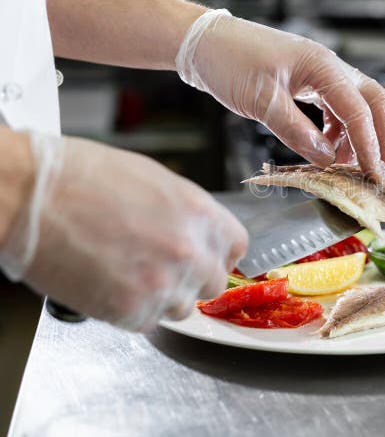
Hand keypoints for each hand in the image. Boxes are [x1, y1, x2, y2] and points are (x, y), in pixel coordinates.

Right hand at [0, 133, 247, 330]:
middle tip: (159, 267)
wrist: (31, 195)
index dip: (218, 252)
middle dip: (190, 277)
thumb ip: (186, 212)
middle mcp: (190, 251)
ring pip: (181, 308)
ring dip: (160, 296)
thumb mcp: (154, 180)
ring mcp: (163, 284)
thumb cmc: (81, 178)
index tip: (206, 255)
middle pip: (213, 283)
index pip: (236, 247)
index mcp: (201, 213)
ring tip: (127, 272)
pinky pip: (145, 323)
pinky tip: (109, 284)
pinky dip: (130, 310)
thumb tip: (196, 231)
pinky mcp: (130, 310)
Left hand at [175, 10, 384, 178]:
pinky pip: (335, 110)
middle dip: (383, 138)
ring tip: (352, 168)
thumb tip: (326, 160)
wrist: (203, 42)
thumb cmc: (228, 60)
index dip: (370, 145)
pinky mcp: (307, 84)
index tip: (375, 174)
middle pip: (373, 103)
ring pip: (356, 107)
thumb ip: (296, 131)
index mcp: (323, 66)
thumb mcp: (261, 100)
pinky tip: (328, 151)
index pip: (358, 110)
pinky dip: (338, 133)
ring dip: (359, 138)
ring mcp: (320, 75)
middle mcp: (328, 68)